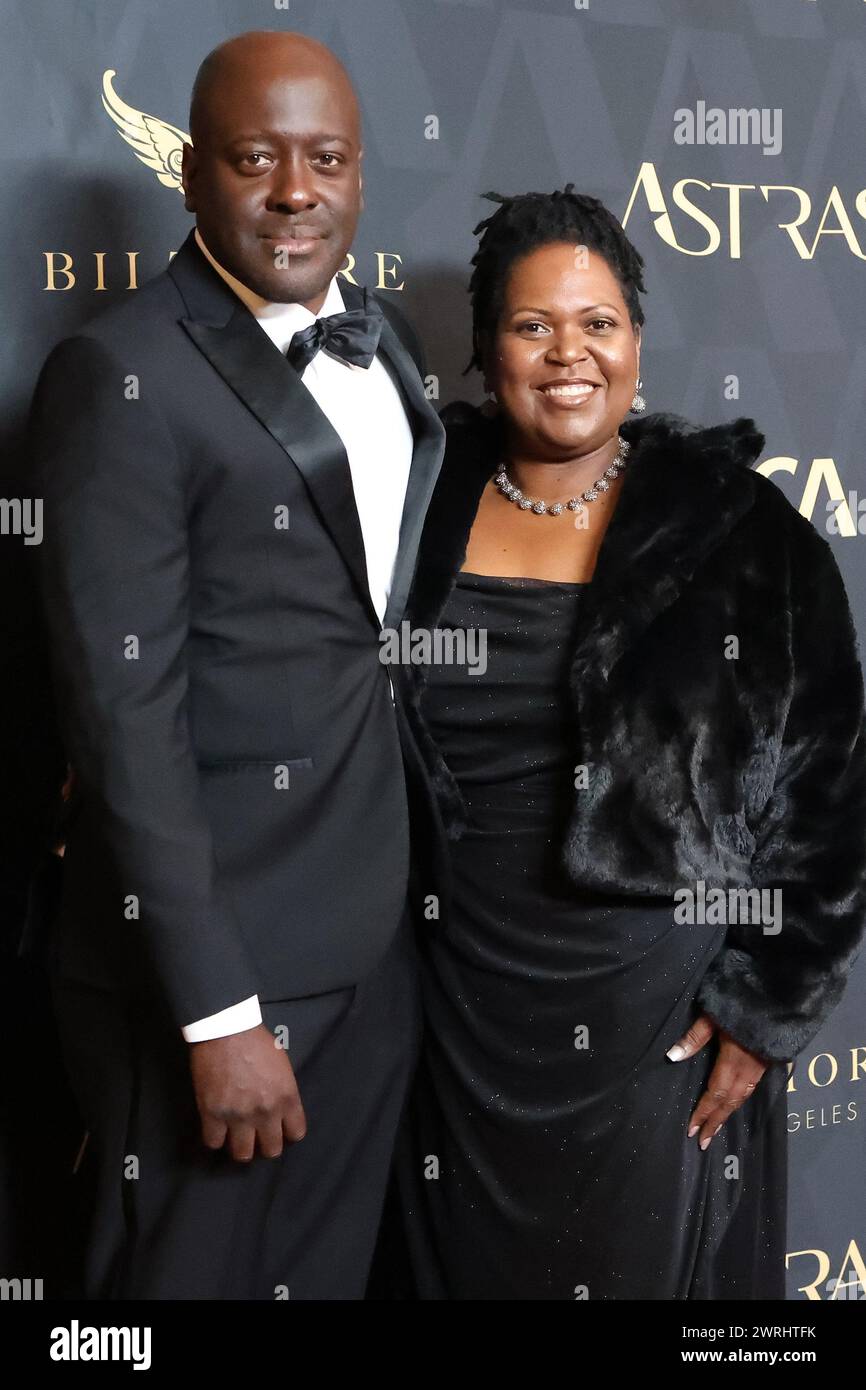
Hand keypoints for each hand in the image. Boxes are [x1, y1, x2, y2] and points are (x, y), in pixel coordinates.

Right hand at [188, 1024, 306, 1161]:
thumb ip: (284, 1092)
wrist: (226, 1029)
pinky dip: (215, 1138)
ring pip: (243, 1154)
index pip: (296, 1134)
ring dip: (240, 1146)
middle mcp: (266, 1112)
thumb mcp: (283, 1066)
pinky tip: (216, 1127)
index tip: (279, 1129)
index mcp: (287, 1098)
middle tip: (257, 1135)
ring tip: (236, 1135)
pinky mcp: (212, 1114)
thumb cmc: (257, 1041)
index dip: (287, 1133)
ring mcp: (238, 1116)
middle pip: (271, 1150)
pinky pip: (213, 1143)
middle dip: (265, 1144)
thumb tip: (281, 1111)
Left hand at [666, 1013, 768, 1150]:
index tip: (692, 1130)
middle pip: (729, 1101)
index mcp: (733, 1060)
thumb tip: (673, 1056)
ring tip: (715, 1129)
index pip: (715, 1093)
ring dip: (727, 1114)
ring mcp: (760, 1067)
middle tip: (703, 1142)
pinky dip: (740, 1102)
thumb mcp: (713, 1015)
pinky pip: (751, 1089)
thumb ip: (695, 1037)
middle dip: (715, 1122)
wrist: (779, 995)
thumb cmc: (740, 1002)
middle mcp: (748, 1069)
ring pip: (742, 1097)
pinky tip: (734, 1105)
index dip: (704, 1112)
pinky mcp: (768, 1062)